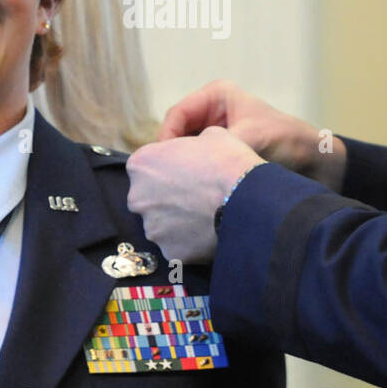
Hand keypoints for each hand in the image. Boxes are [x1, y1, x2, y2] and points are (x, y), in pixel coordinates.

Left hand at [126, 127, 262, 264]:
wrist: (248, 201)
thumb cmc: (227, 162)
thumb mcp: (210, 135)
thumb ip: (190, 145)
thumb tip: (194, 154)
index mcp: (141, 164)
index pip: (147, 166)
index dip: (168, 168)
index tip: (187, 172)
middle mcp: (138, 197)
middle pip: (149, 197)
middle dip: (167, 197)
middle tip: (196, 196)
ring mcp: (152, 228)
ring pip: (162, 225)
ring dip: (178, 221)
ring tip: (206, 217)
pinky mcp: (170, 252)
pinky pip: (178, 246)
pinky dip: (190, 242)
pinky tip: (210, 233)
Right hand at [158, 79, 346, 191]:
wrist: (320, 165)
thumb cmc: (291, 141)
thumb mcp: (253, 138)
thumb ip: (219, 149)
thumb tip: (188, 167)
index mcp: (216, 96)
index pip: (176, 114)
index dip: (167, 138)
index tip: (167, 163)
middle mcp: (211, 114)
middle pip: (176, 135)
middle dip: (173, 157)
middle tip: (169, 182)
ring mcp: (215, 137)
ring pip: (186, 154)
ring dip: (184, 170)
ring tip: (180, 190)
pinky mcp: (221, 158)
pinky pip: (198, 168)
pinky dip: (195, 180)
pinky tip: (194, 195)